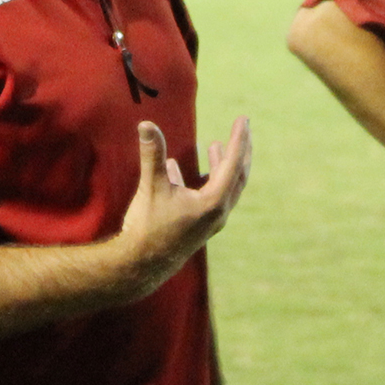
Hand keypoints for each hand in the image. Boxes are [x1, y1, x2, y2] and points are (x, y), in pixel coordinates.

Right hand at [116, 118, 251, 297]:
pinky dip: (200, 180)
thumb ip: (152, 154)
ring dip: (221, 166)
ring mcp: (210, 221)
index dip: (239, 139)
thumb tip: (146, 124)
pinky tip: (177, 169)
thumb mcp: (151, 187)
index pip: (233, 164)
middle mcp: (218, 213)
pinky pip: (207, 198)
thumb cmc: (148, 227)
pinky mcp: (198, 226)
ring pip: (224, 188)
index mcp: (213, 202)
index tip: (243, 120)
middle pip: (238, 176)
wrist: (141, 265)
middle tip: (243, 129)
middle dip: (240, 151)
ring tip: (215, 146)